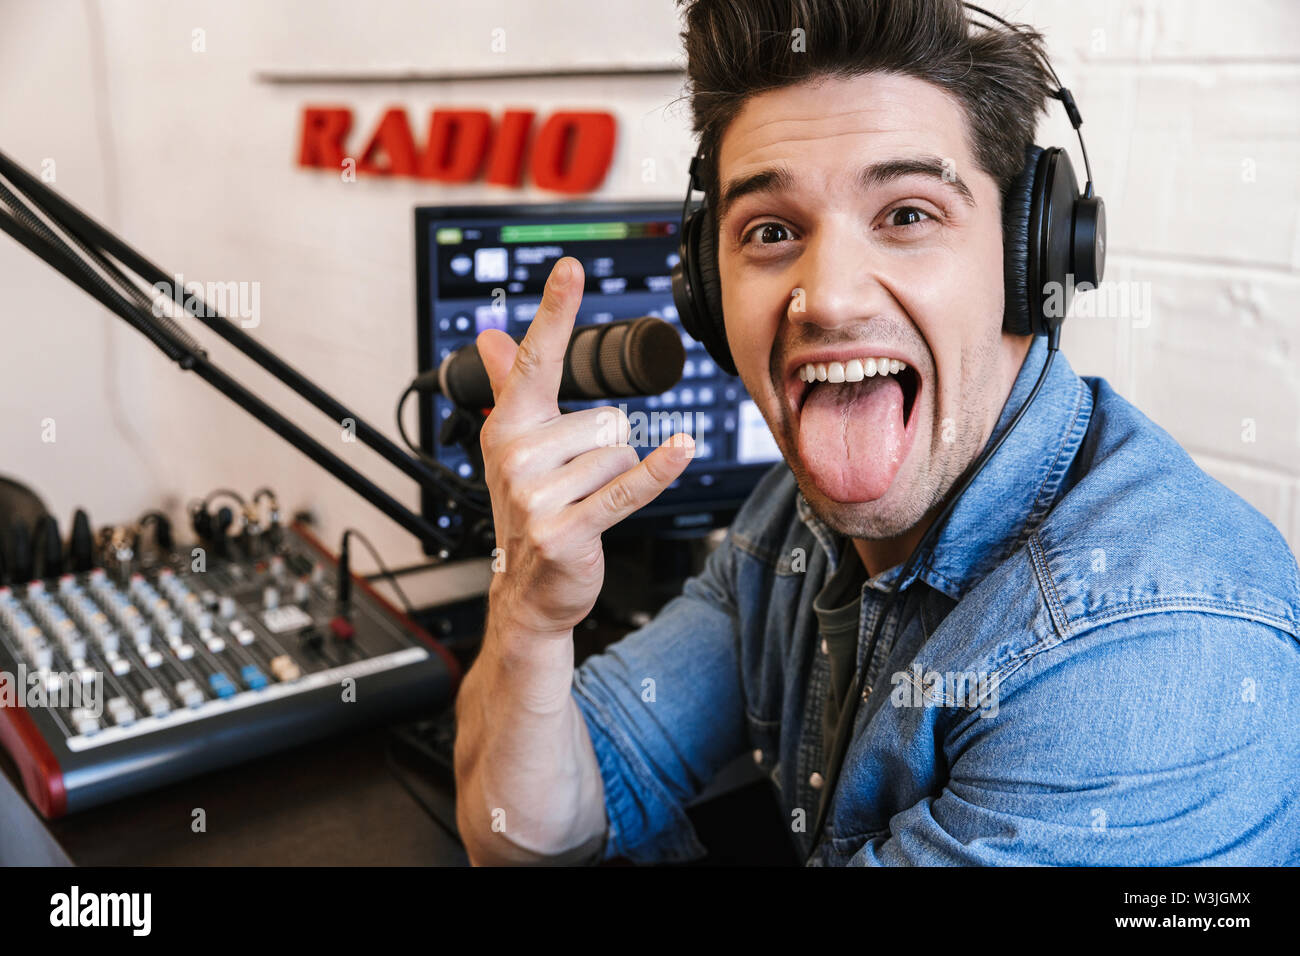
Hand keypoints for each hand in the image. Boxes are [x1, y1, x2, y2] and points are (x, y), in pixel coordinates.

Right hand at [476, 256, 693, 636]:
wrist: (528, 588)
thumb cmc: (530, 510)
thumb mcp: (514, 445)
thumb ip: (508, 386)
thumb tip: (491, 337)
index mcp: (508, 426)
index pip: (535, 358)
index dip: (555, 310)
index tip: (570, 267)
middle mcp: (516, 455)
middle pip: (606, 418)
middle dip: (607, 453)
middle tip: (576, 484)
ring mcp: (538, 495)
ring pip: (619, 454)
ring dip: (616, 480)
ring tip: (583, 504)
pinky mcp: (569, 527)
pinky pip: (627, 487)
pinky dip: (658, 472)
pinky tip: (681, 450)